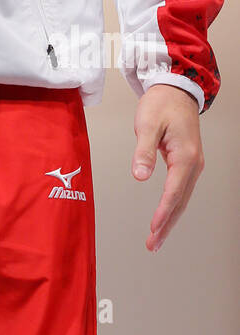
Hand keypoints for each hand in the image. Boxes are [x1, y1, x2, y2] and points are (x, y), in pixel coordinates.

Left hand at [131, 83, 203, 251]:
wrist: (176, 90)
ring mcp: (193, 165)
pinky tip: (164, 217)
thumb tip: (140, 176)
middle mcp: (193, 164)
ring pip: (182, 199)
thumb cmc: (161, 104)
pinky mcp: (187, 163)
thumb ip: (143, 151)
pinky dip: (172, 206)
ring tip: (156, 239)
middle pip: (180, 202)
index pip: (173, 192)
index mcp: (185, 157)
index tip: (154, 229)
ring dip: (169, 219)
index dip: (163, 212)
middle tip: (152, 245)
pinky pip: (181, 190)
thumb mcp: (147, 125)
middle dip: (166, 225)